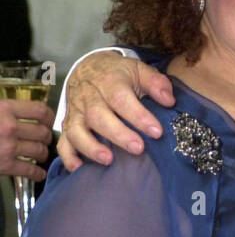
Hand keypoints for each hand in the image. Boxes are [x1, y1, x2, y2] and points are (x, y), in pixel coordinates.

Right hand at [0, 98, 53, 179]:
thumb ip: (8, 110)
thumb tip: (27, 113)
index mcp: (5, 109)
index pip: (41, 111)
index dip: (49, 117)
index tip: (48, 122)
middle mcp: (9, 127)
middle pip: (43, 132)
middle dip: (46, 138)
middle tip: (44, 140)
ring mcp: (7, 147)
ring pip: (40, 150)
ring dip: (43, 154)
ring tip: (40, 155)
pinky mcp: (4, 165)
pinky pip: (29, 169)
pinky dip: (36, 173)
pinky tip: (37, 173)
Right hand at [57, 51, 173, 170]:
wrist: (88, 68)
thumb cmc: (119, 74)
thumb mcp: (139, 69)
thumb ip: (156, 82)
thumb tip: (169, 101)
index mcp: (110, 83)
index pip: (122, 99)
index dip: (139, 116)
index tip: (157, 132)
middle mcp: (89, 99)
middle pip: (98, 117)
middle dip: (118, 135)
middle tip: (138, 149)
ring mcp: (76, 113)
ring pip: (76, 131)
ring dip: (90, 147)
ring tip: (108, 160)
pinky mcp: (67, 125)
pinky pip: (62, 142)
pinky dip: (67, 156)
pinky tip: (78, 168)